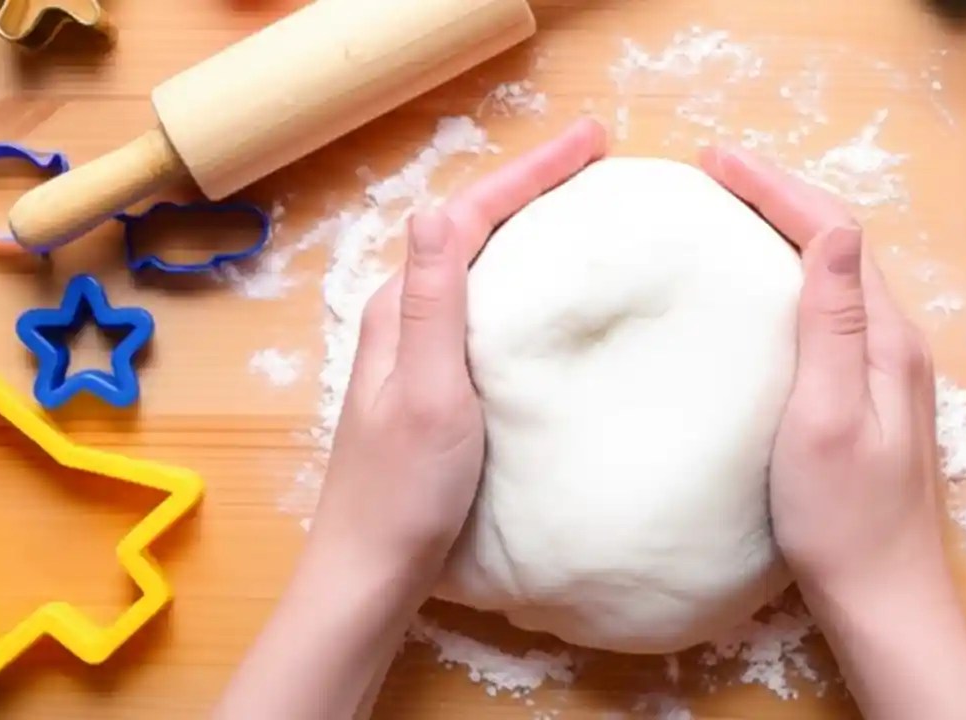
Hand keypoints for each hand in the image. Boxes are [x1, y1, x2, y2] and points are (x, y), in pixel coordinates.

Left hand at [306, 118, 608, 589]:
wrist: (372, 571)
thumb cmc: (404, 491)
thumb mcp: (424, 392)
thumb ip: (432, 304)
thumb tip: (436, 210)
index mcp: (402, 311)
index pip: (468, 218)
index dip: (530, 173)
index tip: (591, 141)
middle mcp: (404, 319)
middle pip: (471, 230)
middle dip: (531, 187)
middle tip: (593, 159)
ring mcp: (416, 352)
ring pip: (477, 266)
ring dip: (525, 226)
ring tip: (578, 205)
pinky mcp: (434, 383)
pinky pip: (483, 305)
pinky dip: (520, 277)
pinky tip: (546, 291)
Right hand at [700, 146, 942, 597]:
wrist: (883, 599)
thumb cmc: (842, 519)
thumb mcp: (826, 418)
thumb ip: (831, 324)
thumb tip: (833, 228)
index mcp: (885, 339)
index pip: (834, 232)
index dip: (776, 188)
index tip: (715, 162)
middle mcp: (895, 342)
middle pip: (841, 244)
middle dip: (781, 196)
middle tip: (717, 173)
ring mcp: (887, 371)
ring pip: (838, 275)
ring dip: (789, 232)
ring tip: (734, 212)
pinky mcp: (872, 396)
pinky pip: (832, 311)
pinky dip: (794, 277)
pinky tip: (764, 288)